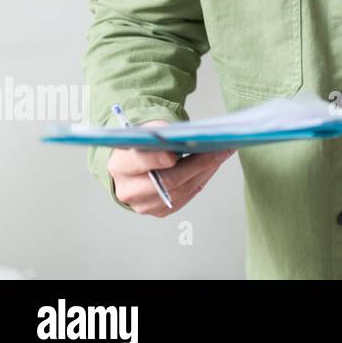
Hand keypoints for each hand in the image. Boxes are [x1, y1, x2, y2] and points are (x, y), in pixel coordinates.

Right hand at [108, 120, 235, 216]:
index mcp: (120, 165)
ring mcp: (143, 204)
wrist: (134, 166)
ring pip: (182, 190)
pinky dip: (201, 181)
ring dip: (205, 171)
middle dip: (198, 164)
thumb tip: (190, 136)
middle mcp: (128, 189)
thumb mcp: (147, 131)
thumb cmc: (143, 145)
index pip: (139, 162)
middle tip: (221, 149)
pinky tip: (211, 167)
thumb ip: (161, 132)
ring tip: (222, 154)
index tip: (176, 152)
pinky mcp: (158, 211)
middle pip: (168, 181)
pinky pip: (185, 198)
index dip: (158, 158)